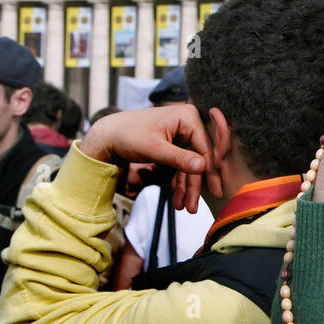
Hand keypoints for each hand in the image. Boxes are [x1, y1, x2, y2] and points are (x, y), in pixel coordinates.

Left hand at [80, 105, 220, 213]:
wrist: (108, 136)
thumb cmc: (128, 135)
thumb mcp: (155, 149)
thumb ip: (180, 158)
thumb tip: (203, 167)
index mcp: (187, 116)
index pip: (204, 147)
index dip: (209, 171)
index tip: (214, 190)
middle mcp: (188, 123)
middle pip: (198, 158)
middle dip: (194, 184)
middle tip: (194, 207)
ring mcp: (182, 134)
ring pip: (190, 165)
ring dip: (186, 187)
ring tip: (182, 206)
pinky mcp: (175, 143)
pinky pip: (182, 164)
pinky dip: (179, 180)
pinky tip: (177, 196)